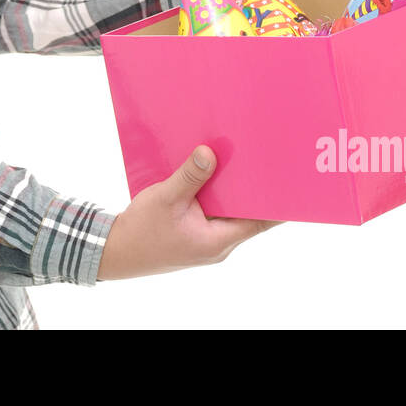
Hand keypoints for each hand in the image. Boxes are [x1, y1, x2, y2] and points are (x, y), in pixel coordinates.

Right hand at [96, 145, 282, 280]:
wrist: (115, 252)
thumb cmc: (141, 232)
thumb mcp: (166, 198)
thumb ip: (190, 176)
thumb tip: (209, 153)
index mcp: (217, 241)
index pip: (260, 221)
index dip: (277, 203)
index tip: (291, 184)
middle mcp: (217, 244)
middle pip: (246, 214)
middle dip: (252, 189)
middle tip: (263, 160)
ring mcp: (206, 242)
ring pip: (228, 212)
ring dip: (230, 190)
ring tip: (236, 162)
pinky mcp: (194, 236)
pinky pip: (212, 213)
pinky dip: (214, 196)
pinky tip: (208, 175)